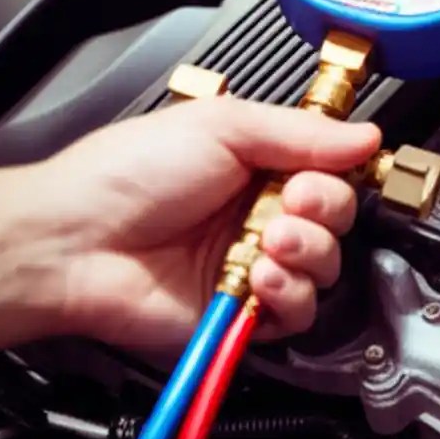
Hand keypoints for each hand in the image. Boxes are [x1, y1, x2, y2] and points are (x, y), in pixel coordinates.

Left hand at [39, 96, 379, 348]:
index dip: (338, 173)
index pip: (331, 170)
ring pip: (326, 266)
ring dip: (308, 251)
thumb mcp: (222, 126)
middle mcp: (261, 213)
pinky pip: (299, 312)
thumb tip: (366, 134)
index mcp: (258, 164)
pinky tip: (261, 278)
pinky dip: (290, 294)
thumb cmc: (125, 175)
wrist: (74, 241)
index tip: (324, 169)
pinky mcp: (244, 312)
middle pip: (337, 218)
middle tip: (292, 202)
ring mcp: (254, 263)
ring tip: (269, 241)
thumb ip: (301, 131)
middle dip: (324, 209)